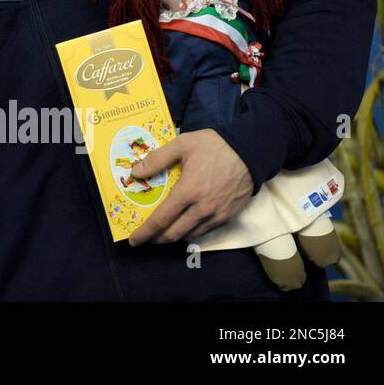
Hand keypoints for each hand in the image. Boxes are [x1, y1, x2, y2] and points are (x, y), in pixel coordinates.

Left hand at [127, 129, 252, 245]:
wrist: (250, 151)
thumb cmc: (214, 146)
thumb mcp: (181, 144)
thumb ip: (156, 160)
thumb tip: (135, 173)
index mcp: (188, 191)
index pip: (161, 220)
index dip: (145, 233)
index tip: (134, 240)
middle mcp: (202, 209)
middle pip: (174, 233)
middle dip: (156, 239)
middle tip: (144, 238)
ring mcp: (217, 215)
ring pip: (190, 235)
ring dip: (173, 237)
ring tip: (161, 233)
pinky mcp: (228, 216)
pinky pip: (205, 231)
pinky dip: (191, 233)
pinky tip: (183, 227)